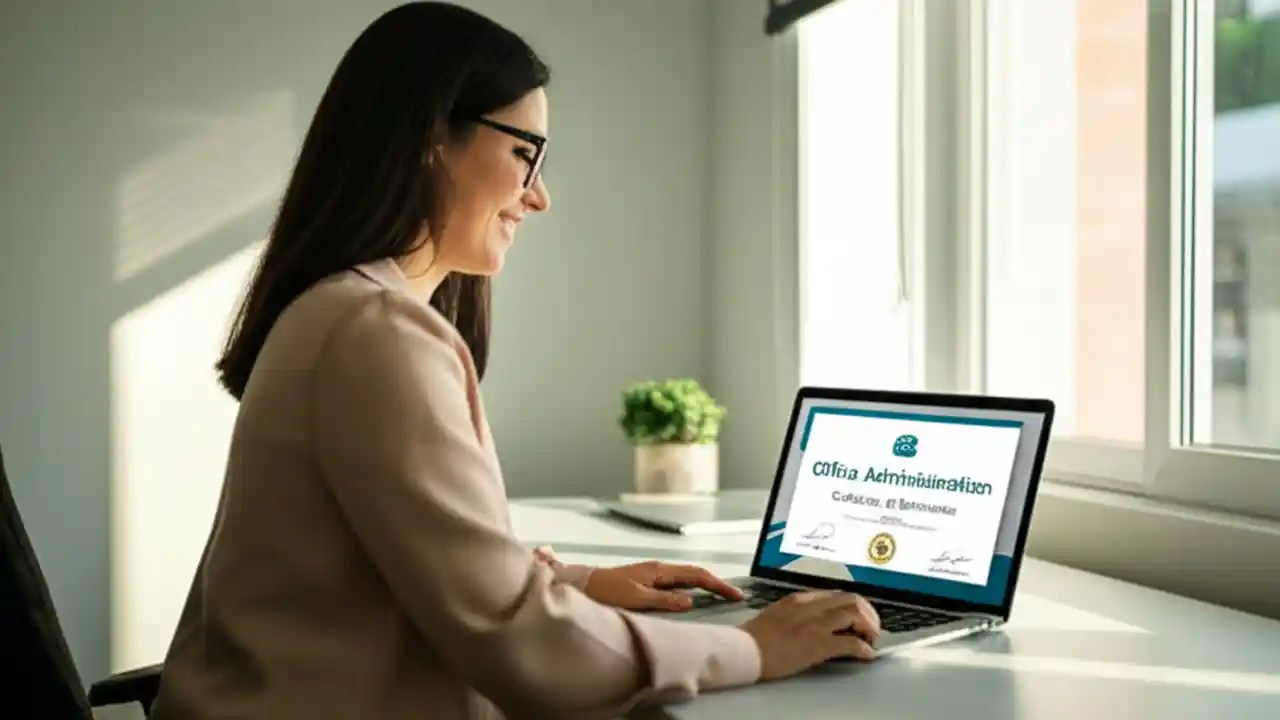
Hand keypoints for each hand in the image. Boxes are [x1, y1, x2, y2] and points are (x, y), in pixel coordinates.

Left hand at [583, 560, 743, 610]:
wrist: (583, 585)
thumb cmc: (606, 591)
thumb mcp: (636, 598)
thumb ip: (664, 600)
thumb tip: (691, 601)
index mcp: (659, 571)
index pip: (696, 575)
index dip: (717, 584)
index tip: (735, 594)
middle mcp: (658, 569)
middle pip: (695, 573)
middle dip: (716, 583)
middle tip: (735, 595)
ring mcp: (652, 574)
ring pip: (686, 577)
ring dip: (705, 585)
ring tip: (721, 595)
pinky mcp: (646, 581)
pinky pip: (676, 583)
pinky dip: (691, 587)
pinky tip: (694, 596)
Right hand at [740, 590, 880, 679]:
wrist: (744, 650)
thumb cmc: (754, 637)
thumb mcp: (776, 614)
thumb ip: (796, 613)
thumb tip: (813, 620)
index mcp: (800, 599)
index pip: (836, 595)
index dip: (852, 605)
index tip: (858, 616)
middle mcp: (811, 607)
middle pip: (851, 599)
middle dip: (867, 613)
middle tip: (871, 627)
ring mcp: (815, 624)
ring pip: (855, 614)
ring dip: (869, 627)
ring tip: (870, 639)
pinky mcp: (818, 644)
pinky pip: (850, 643)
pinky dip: (863, 649)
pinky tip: (866, 655)